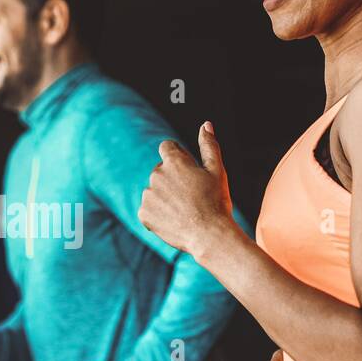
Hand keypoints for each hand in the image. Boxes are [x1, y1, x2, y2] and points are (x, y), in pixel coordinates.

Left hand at [138, 121, 234, 257]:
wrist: (209, 235)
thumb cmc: (216, 202)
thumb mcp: (217, 170)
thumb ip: (209, 145)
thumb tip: (206, 125)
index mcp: (174, 161)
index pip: (166, 147)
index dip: (177, 156)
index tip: (186, 170)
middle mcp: (156, 175)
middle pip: (161, 171)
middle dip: (172, 179)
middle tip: (190, 196)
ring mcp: (148, 195)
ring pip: (154, 191)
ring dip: (164, 197)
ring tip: (183, 210)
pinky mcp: (144, 213)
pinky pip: (148, 209)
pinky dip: (157, 214)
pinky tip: (173, 220)